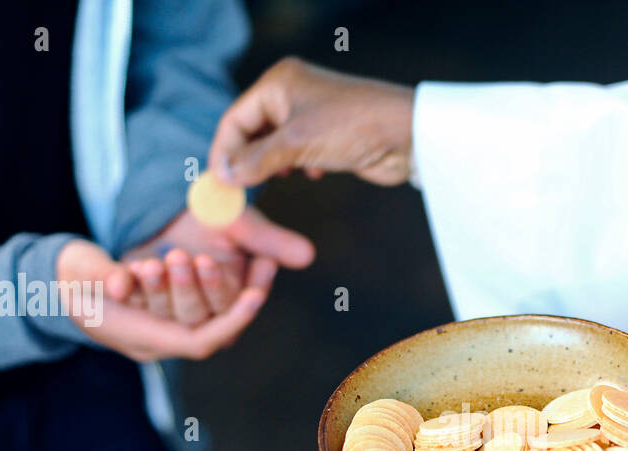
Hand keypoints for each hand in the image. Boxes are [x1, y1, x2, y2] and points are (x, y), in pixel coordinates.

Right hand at [56, 238, 275, 360]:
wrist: (55, 283)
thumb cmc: (65, 278)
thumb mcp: (78, 272)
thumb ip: (101, 277)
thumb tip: (122, 285)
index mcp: (140, 337)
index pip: (198, 342)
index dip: (230, 322)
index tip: (256, 296)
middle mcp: (161, 338)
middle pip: (209, 326)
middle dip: (224, 292)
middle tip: (238, 256)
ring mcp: (166, 325)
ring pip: (212, 313)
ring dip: (231, 285)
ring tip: (253, 252)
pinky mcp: (171, 309)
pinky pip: (211, 301)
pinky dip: (232, 282)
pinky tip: (256, 256)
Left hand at [122, 207, 313, 323]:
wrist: (165, 207)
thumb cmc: (212, 216)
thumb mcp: (241, 223)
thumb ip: (270, 241)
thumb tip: (308, 255)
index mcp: (234, 300)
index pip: (236, 305)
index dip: (231, 292)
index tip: (223, 273)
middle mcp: (205, 314)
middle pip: (199, 314)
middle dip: (192, 288)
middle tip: (184, 259)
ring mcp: (169, 312)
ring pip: (166, 312)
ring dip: (159, 289)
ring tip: (153, 263)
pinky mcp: (138, 303)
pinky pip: (132, 303)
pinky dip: (128, 289)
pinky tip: (123, 276)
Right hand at [208, 57, 414, 187]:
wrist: (407, 135)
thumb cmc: (353, 127)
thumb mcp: (298, 144)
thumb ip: (257, 160)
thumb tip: (225, 176)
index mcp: (277, 83)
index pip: (235, 118)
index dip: (224, 151)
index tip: (220, 183)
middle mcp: (290, 93)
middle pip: (251, 131)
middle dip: (248, 160)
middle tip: (241, 190)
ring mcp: (309, 114)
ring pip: (274, 145)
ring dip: (273, 165)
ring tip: (276, 180)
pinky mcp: (326, 135)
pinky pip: (296, 152)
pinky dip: (297, 166)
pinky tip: (310, 174)